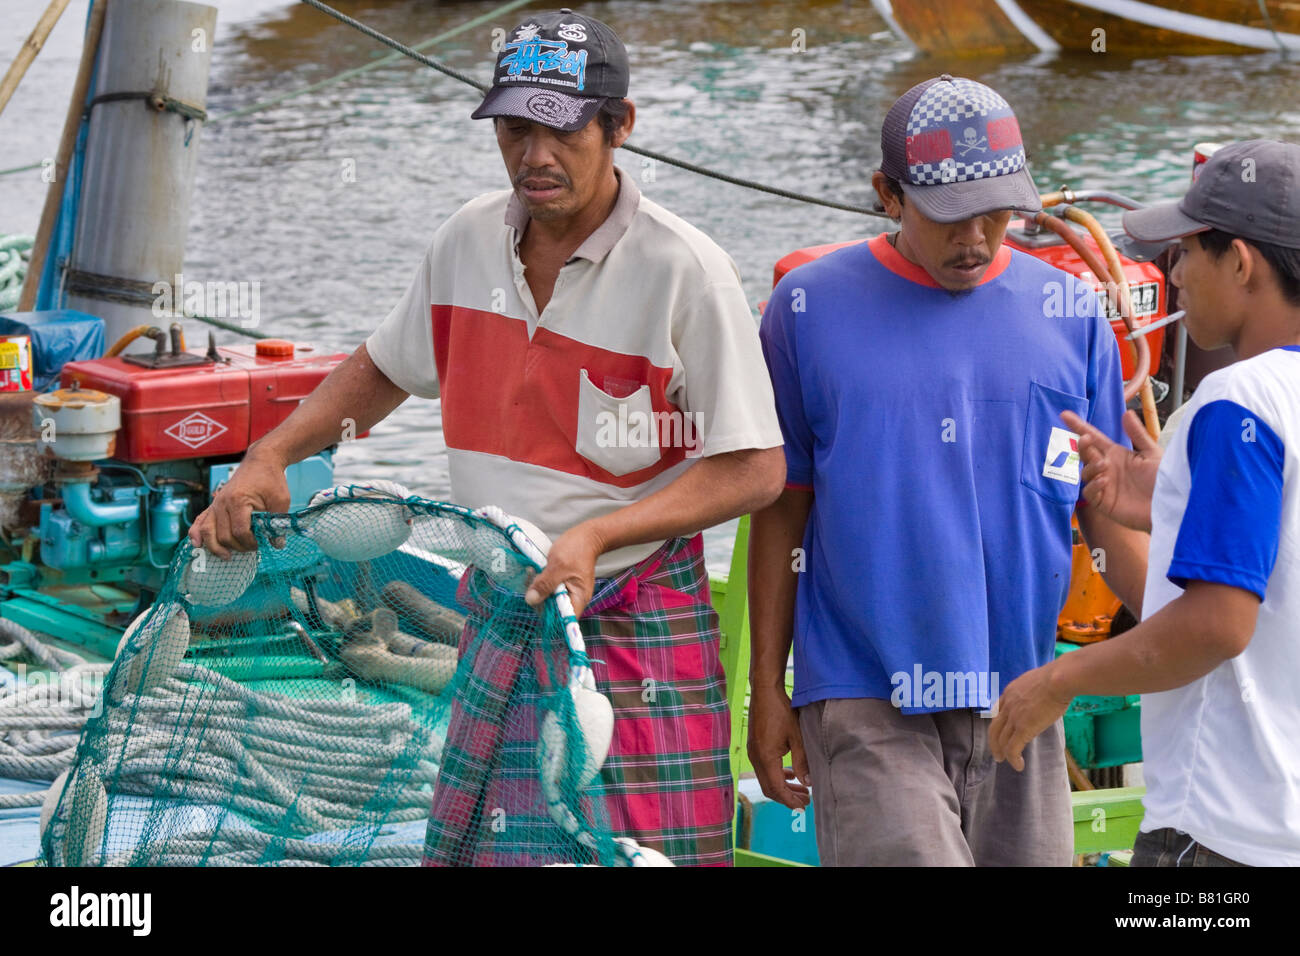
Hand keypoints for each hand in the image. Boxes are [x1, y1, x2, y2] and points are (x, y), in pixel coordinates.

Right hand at [187, 447, 290, 557]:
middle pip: (224, 535)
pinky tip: (197, 544)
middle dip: (238, 547)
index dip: (251, 543)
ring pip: (208, 532)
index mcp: (238, 501)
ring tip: (227, 557)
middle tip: (253, 547)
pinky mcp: (214, 504)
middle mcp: (222, 503)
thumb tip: (277, 544)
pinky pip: (199, 521)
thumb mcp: (281, 500)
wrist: (261, 462)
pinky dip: (196, 534)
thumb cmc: (271, 480)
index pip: (240, 531)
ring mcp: (216, 504)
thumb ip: (278, 523)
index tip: (262, 544)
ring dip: (216, 547)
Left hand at [524, 521, 604, 616]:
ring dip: (539, 590)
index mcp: (579, 598)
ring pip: (550, 599)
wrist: (587, 536)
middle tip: (531, 585)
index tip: (536, 605)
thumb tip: (531, 600)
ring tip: (532, 576)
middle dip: (540, 599)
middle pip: (555, 610)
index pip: (564, 619)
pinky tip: (537, 574)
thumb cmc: (576, 549)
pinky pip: (550, 589)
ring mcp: (569, 591)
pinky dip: (542, 583)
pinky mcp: (563, 584)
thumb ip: (545, 584)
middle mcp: (575, 598)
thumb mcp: (558, 566)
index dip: (549, 616)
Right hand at [747, 685, 810, 809]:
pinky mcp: (754, 746)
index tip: (803, 807)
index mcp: (766, 757)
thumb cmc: (781, 710)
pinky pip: (764, 769)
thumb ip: (802, 761)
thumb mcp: (797, 736)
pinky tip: (790, 773)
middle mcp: (755, 758)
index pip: (777, 788)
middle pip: (769, 788)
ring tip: (802, 790)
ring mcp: (753, 752)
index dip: (790, 800)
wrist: (764, 691)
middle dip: (787, 797)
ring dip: (783, 787)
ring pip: (766, 779)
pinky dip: (777, 775)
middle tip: (805, 801)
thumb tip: (808, 782)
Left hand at [988, 661, 1073, 771]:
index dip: (999, 724)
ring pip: (1002, 740)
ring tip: (1005, 761)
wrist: (1059, 680)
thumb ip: (1034, 691)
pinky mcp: (1023, 728)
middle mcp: (1008, 705)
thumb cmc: (1057, 678)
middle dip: (994, 742)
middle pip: (994, 728)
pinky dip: (1013, 759)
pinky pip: (1012, 748)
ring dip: (1002, 753)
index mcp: (1010, 692)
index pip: (998, 711)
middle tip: (997, 753)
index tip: (1001, 732)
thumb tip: (1043, 696)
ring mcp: (1014, 717)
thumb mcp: (1038, 682)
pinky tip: (1019, 766)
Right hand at [1060, 409, 1160, 532]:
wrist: (1171, 506)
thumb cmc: (1165, 480)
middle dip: (1083, 445)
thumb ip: (1137, 434)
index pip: (1094, 438)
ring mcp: (1104, 485)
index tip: (1064, 415)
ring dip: (1091, 466)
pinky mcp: (1104, 502)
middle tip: (1086, 440)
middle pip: (1086, 453)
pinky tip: (1104, 480)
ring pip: (1086, 472)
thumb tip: (1126, 412)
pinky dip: (1093, 485)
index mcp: (1117, 454)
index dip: (1079, 426)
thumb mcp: (1153, 453)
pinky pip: (1089, 492)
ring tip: (1104, 465)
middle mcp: (1107, 468)